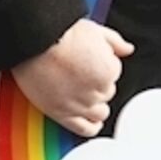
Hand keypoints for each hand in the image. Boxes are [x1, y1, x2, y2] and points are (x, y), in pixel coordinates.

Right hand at [11, 18, 134, 136]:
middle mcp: (98, 90)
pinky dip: (91, 126)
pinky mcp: (64, 115)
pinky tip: (90, 121)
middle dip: (97, 85)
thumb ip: (115, 42)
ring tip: (82, 94)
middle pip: (106, 93)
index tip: (89, 63)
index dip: (101, 67)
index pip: (113, 74)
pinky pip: (86, 129)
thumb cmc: (59, 34)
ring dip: (94, 104)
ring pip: (100, 112)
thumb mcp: (95, 30)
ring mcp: (81, 105)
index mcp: (109, 70)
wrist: (34, 43)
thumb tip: (127, 49)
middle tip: (81, 75)